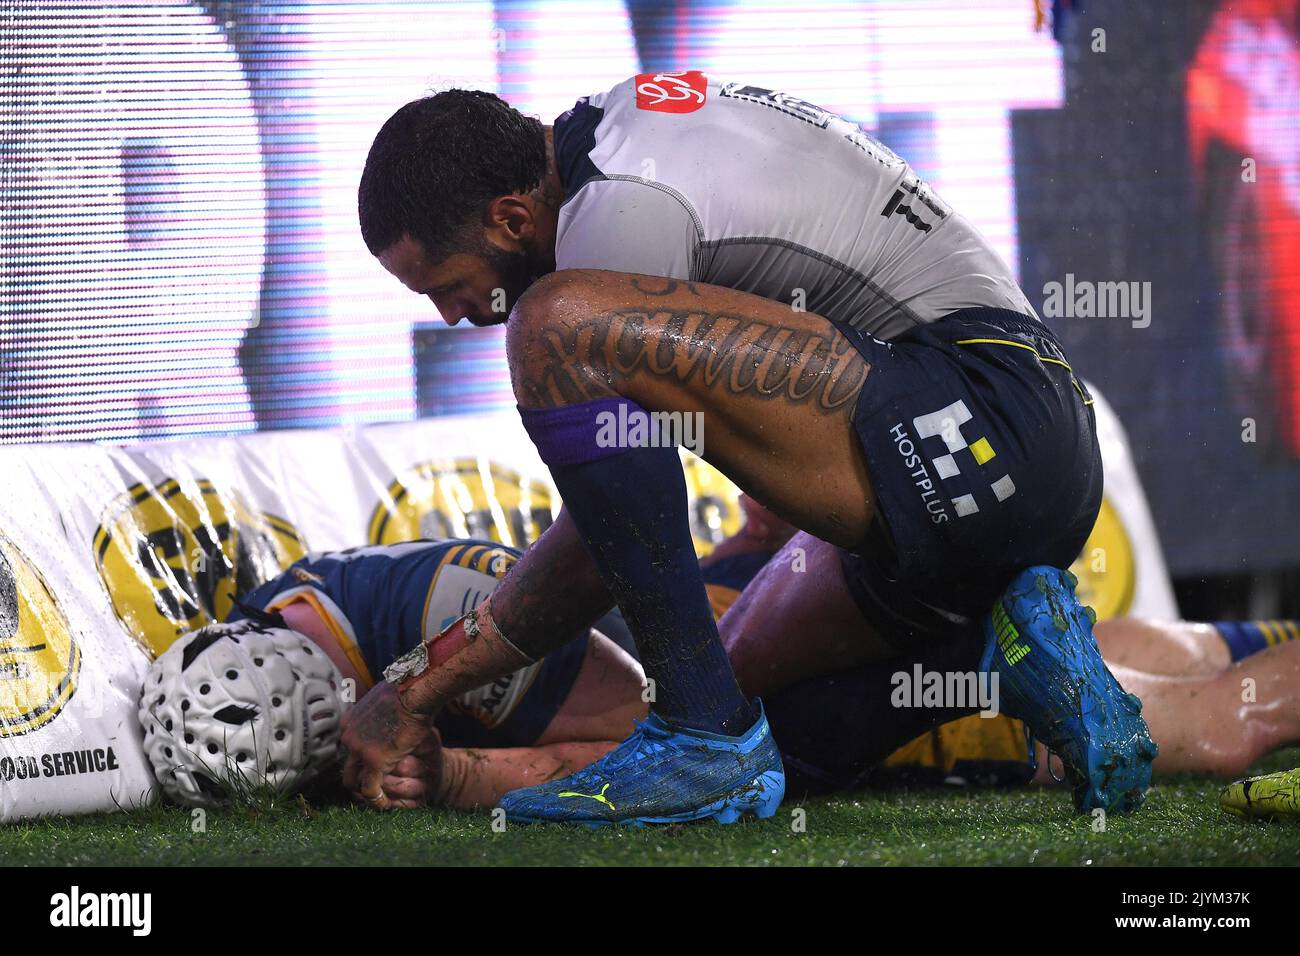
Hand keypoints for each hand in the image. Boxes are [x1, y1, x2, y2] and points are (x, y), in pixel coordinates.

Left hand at [340, 681, 432, 810]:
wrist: (414, 692)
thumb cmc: (405, 689)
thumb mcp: (382, 696)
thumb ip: (377, 709)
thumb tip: (384, 704)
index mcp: (349, 722)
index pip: (350, 749)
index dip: (360, 761)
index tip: (371, 768)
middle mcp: (349, 738)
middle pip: (347, 768)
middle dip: (358, 780)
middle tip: (372, 788)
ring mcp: (360, 751)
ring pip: (355, 782)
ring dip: (366, 792)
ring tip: (379, 798)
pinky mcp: (375, 762)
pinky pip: (370, 789)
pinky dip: (376, 799)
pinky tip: (385, 803)